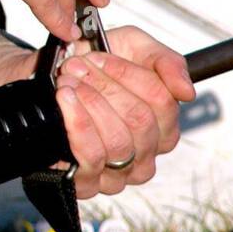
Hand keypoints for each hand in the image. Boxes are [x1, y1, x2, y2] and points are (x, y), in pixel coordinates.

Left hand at [0, 28, 194, 199]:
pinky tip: (65, 102)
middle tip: (77, 67)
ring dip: (90, 104)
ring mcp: (118, 174)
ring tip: (68, 82)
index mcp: (163, 127)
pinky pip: (91, 158)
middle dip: (105, 87)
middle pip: (141, 122)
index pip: (164, 104)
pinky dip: (77, 125)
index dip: (130, 75)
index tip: (100, 56)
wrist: (45, 81)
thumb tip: (187, 91)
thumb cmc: (92, 66)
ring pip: (119, 142)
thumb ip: (165, 62)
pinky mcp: (87, 184)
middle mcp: (146, 155)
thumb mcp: (132, 47)